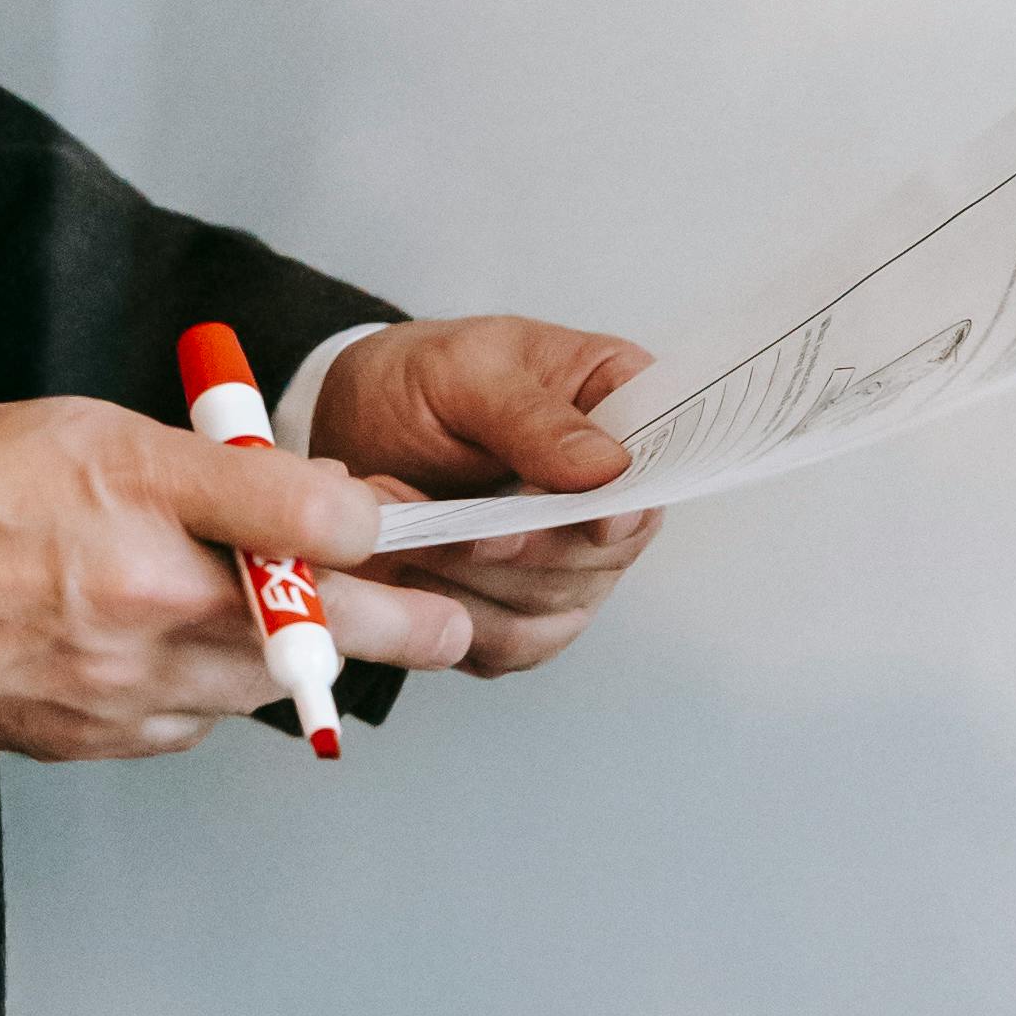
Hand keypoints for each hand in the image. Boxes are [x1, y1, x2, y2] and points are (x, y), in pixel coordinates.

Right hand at [0, 395, 476, 763]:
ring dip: (286, 657)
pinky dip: (200, 684)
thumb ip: (222, 471)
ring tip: (296, 616)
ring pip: (248, 686)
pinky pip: (184, 719)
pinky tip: (169, 641)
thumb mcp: (96, 434)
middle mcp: (144, 632)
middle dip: (391, 628)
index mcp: (149, 542)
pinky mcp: (91, 742)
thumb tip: (328, 495)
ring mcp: (119, 702)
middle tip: (449, 627)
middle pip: (307, 639)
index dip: (383, 539)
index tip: (422, 536)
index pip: (310, 541)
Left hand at [306, 317, 659, 676]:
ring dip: (469, 578)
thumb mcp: (462, 370)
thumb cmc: (414, 383)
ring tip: (405, 529)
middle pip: (608, 551)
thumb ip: (533, 416)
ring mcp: (576, 559)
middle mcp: (612, 491)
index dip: (631, 503)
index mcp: (618, 402)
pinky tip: (410, 568)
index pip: (664, 463)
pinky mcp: (529, 612)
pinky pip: (511, 644)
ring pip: (554, 604)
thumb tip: (609, 467)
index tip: (595, 523)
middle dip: (519, 547)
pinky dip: (452, 615)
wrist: (351, 432)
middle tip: (443, 523)